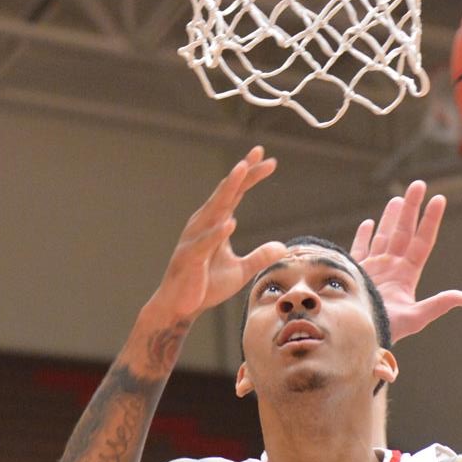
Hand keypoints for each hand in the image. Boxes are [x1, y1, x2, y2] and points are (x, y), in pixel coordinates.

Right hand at [146, 146, 285, 324]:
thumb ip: (260, 257)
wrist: (179, 308)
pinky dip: (216, 233)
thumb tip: (282, 247)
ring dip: (228, 190)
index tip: (268, 160)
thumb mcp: (240, 272)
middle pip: (226, 193)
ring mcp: (194, 240)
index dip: (251, 176)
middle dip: (243, 173)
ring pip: (213, 210)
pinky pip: (204, 243)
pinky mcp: (190, 259)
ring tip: (242, 172)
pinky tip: (229, 223)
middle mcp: (203, 224)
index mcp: (215, 223)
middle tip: (259, 154)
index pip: (235, 194)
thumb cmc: (205, 286)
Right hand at [350, 180, 461, 343]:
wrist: (357, 336)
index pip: (422, 241)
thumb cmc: (387, 330)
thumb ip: (438, 305)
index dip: (430, 220)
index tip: (439, 199)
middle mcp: (391, 268)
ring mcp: (373, 269)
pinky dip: (364, 236)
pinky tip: (369, 223)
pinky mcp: (354, 272)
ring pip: (384, 236)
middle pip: (403, 231)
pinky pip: (360, 250)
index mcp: (407, 274)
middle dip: (410, 208)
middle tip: (418, 185)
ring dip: (391, 217)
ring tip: (398, 198)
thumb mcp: (416, 318)